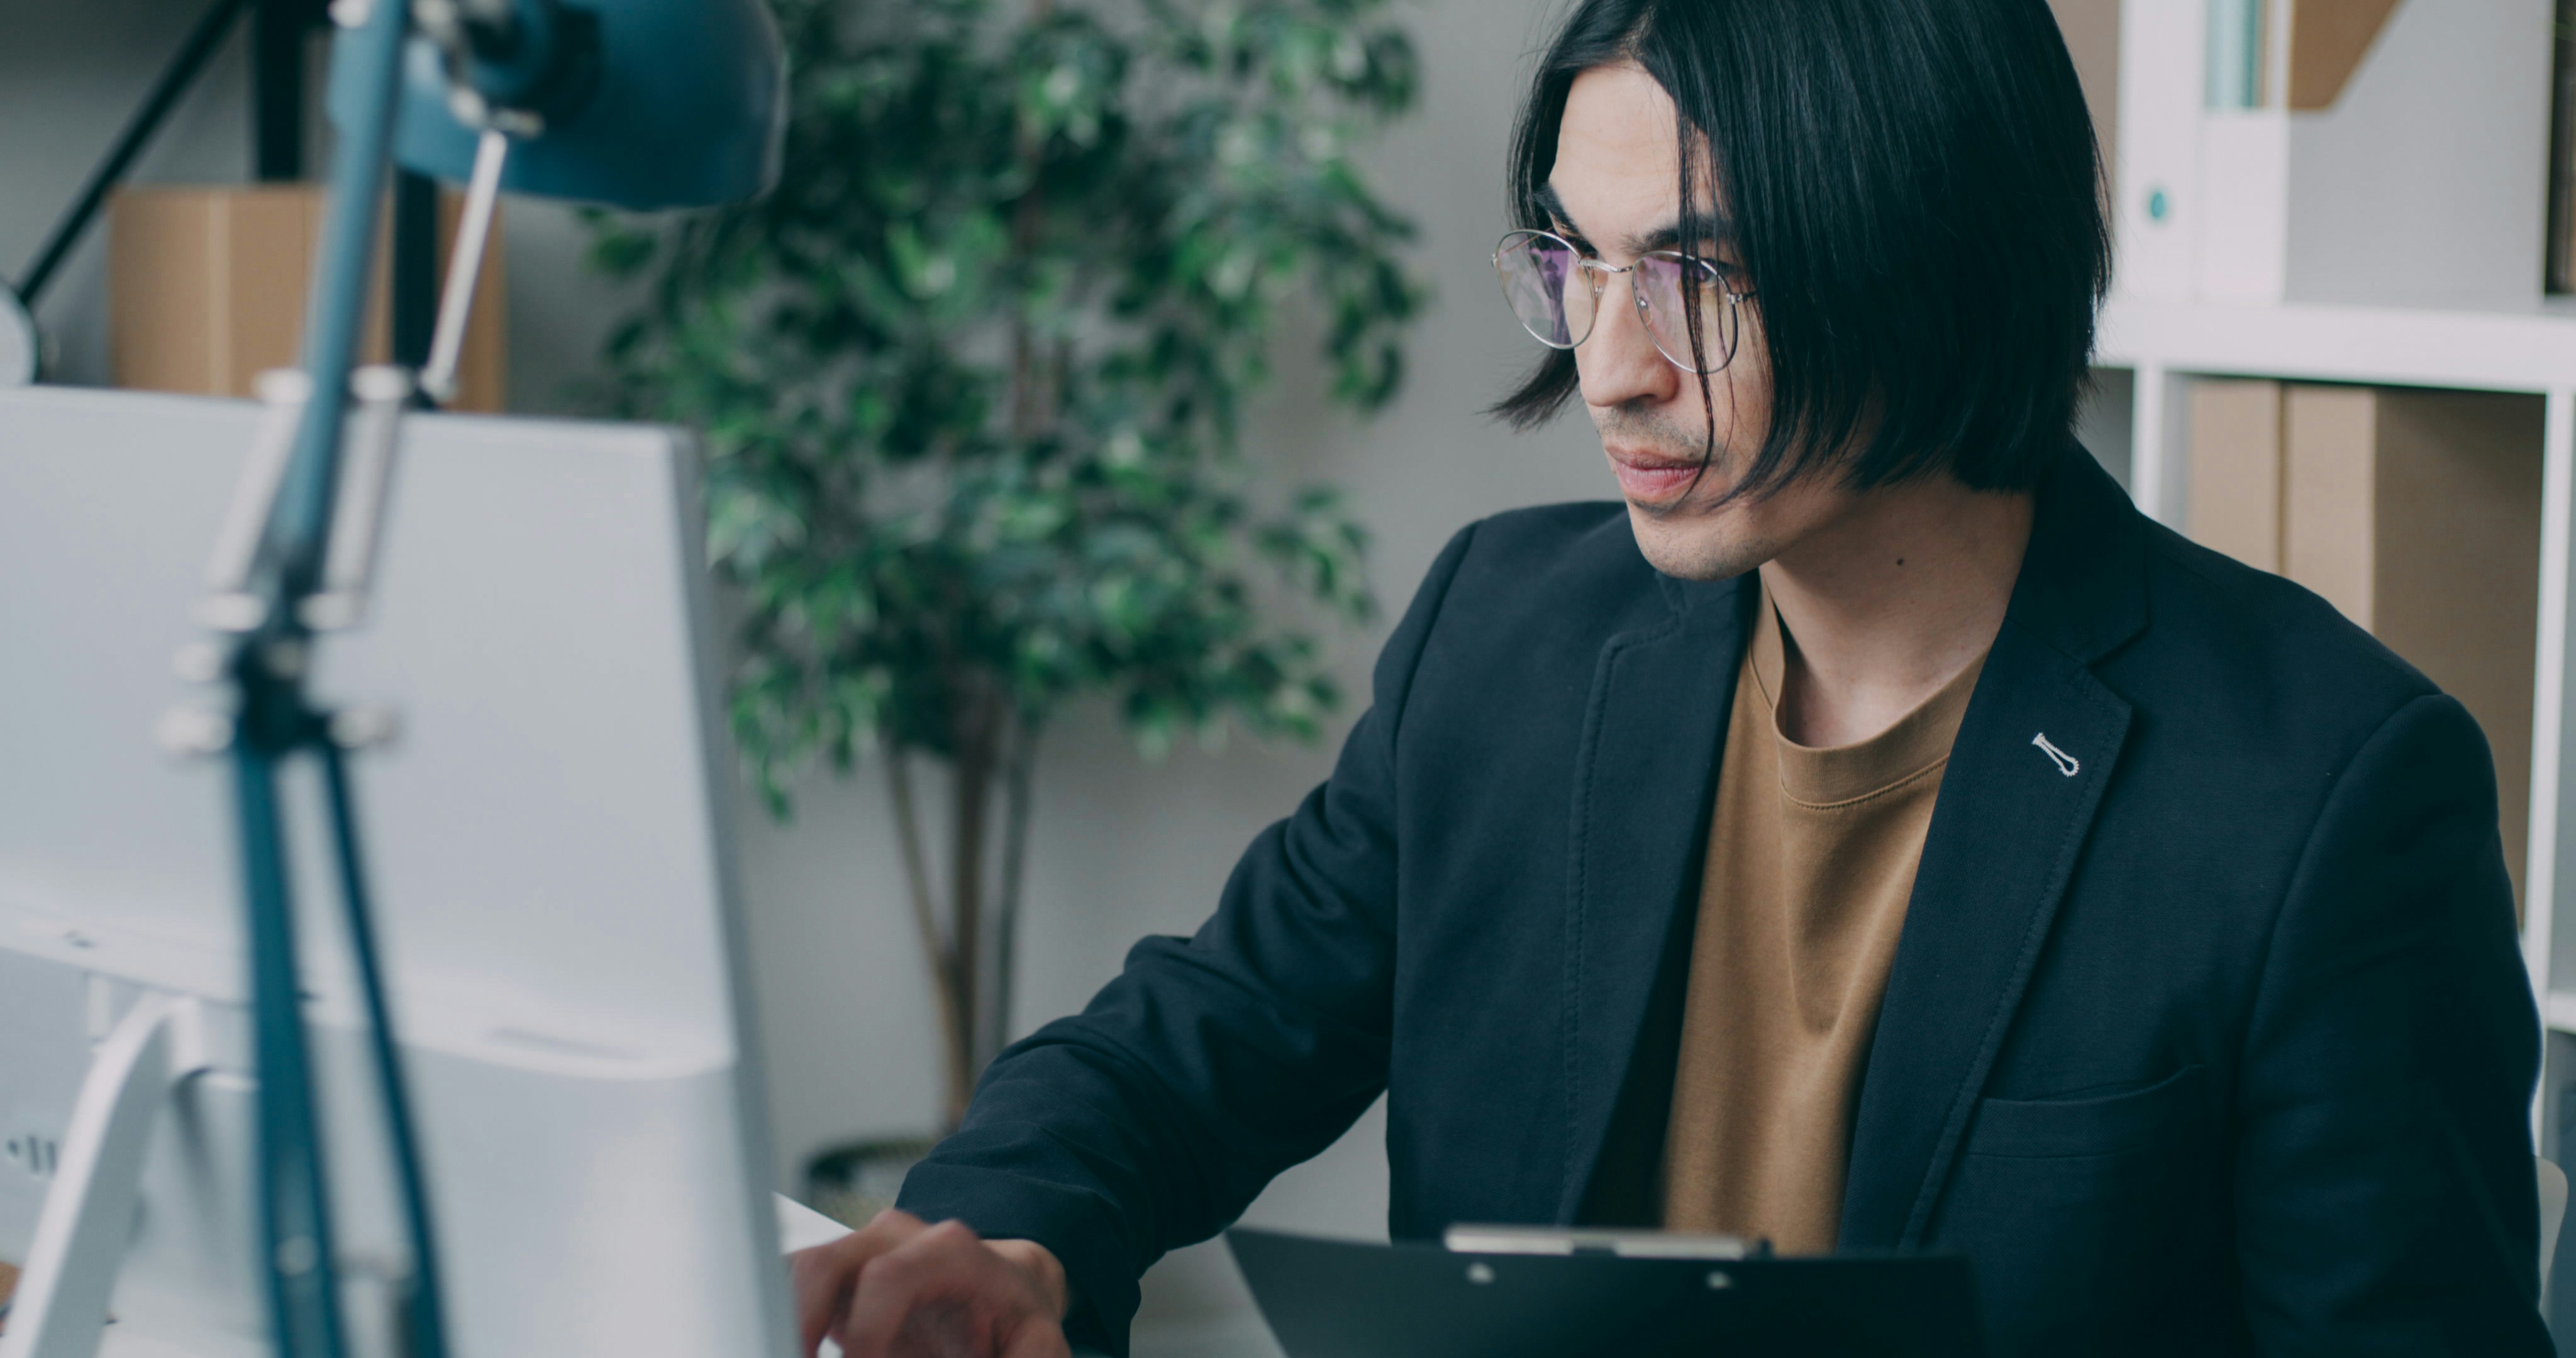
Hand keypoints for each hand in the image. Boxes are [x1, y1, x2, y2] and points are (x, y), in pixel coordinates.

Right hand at [789, 1208, 1072, 1357]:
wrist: (1007, 1294)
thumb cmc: (1016, 1323)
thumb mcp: (1037, 1343)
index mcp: (949, 1251)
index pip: (889, 1277)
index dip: (868, 1332)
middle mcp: (896, 1239)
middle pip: (824, 1264)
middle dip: (801, 1324)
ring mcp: (859, 1252)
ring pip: (796, 1271)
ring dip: (783, 1321)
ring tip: (784, 1352)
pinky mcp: (835, 1276)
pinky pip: (788, 1284)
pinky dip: (781, 1318)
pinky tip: (790, 1345)